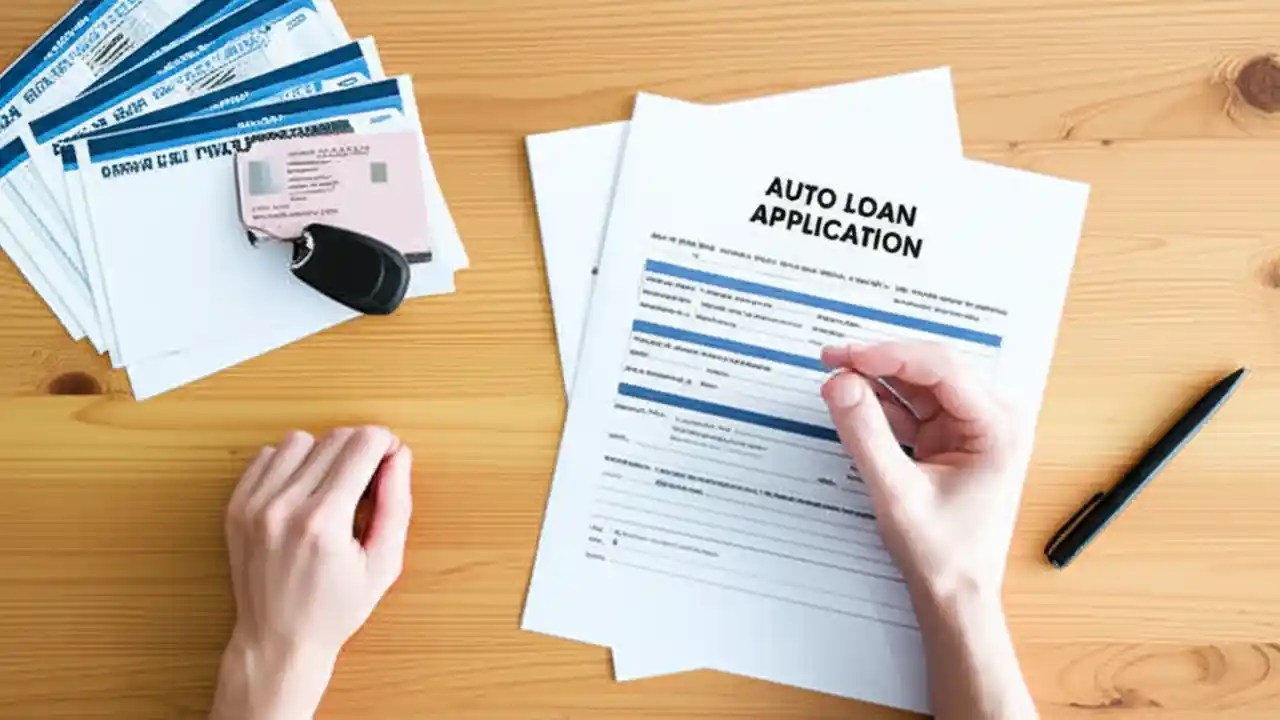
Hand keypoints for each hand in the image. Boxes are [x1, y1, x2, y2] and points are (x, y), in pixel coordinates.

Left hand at [212, 427, 412, 719]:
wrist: (278, 640)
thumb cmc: (334, 609)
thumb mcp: (384, 565)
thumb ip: (396, 505)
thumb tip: (399, 455)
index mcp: (324, 522)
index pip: (363, 445)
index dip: (385, 443)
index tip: (391, 457)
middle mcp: (283, 507)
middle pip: (335, 438)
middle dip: (360, 448)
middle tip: (367, 478)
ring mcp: (254, 506)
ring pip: (299, 440)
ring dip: (322, 453)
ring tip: (331, 486)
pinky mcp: (236, 507)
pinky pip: (266, 455)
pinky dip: (289, 464)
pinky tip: (302, 490)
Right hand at [821, 343, 1036, 718]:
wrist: (956, 594)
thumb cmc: (944, 554)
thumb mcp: (897, 494)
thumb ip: (867, 435)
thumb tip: (840, 385)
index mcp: (998, 426)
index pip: (942, 368)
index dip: (890, 354)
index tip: (847, 355)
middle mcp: (992, 418)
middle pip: (930, 369)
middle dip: (879, 362)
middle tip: (833, 359)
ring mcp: (970, 427)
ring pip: (918, 384)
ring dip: (877, 379)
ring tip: (835, 377)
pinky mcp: (949, 439)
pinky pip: (912, 407)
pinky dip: (881, 402)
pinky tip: (851, 400)